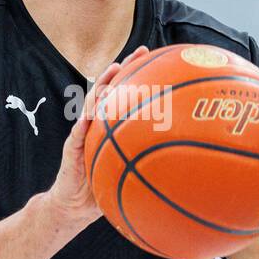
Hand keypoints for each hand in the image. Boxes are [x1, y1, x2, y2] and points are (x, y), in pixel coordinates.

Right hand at [44, 45, 149, 228]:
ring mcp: (83, 132)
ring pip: (92, 103)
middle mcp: (97, 123)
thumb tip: (186, 163)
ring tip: (114, 72)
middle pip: (110, 89)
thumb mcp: (132, 173)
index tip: (156, 58)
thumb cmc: (105, 188)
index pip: (125, 94)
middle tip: (141, 53)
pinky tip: (89, 116)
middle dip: (124, 68)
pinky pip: (78, 133)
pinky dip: (84, 123)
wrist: (75, 205)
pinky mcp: (72, 147)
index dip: (139, 74)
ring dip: (103, 87)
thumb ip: (150, 163)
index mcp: (111, 125)